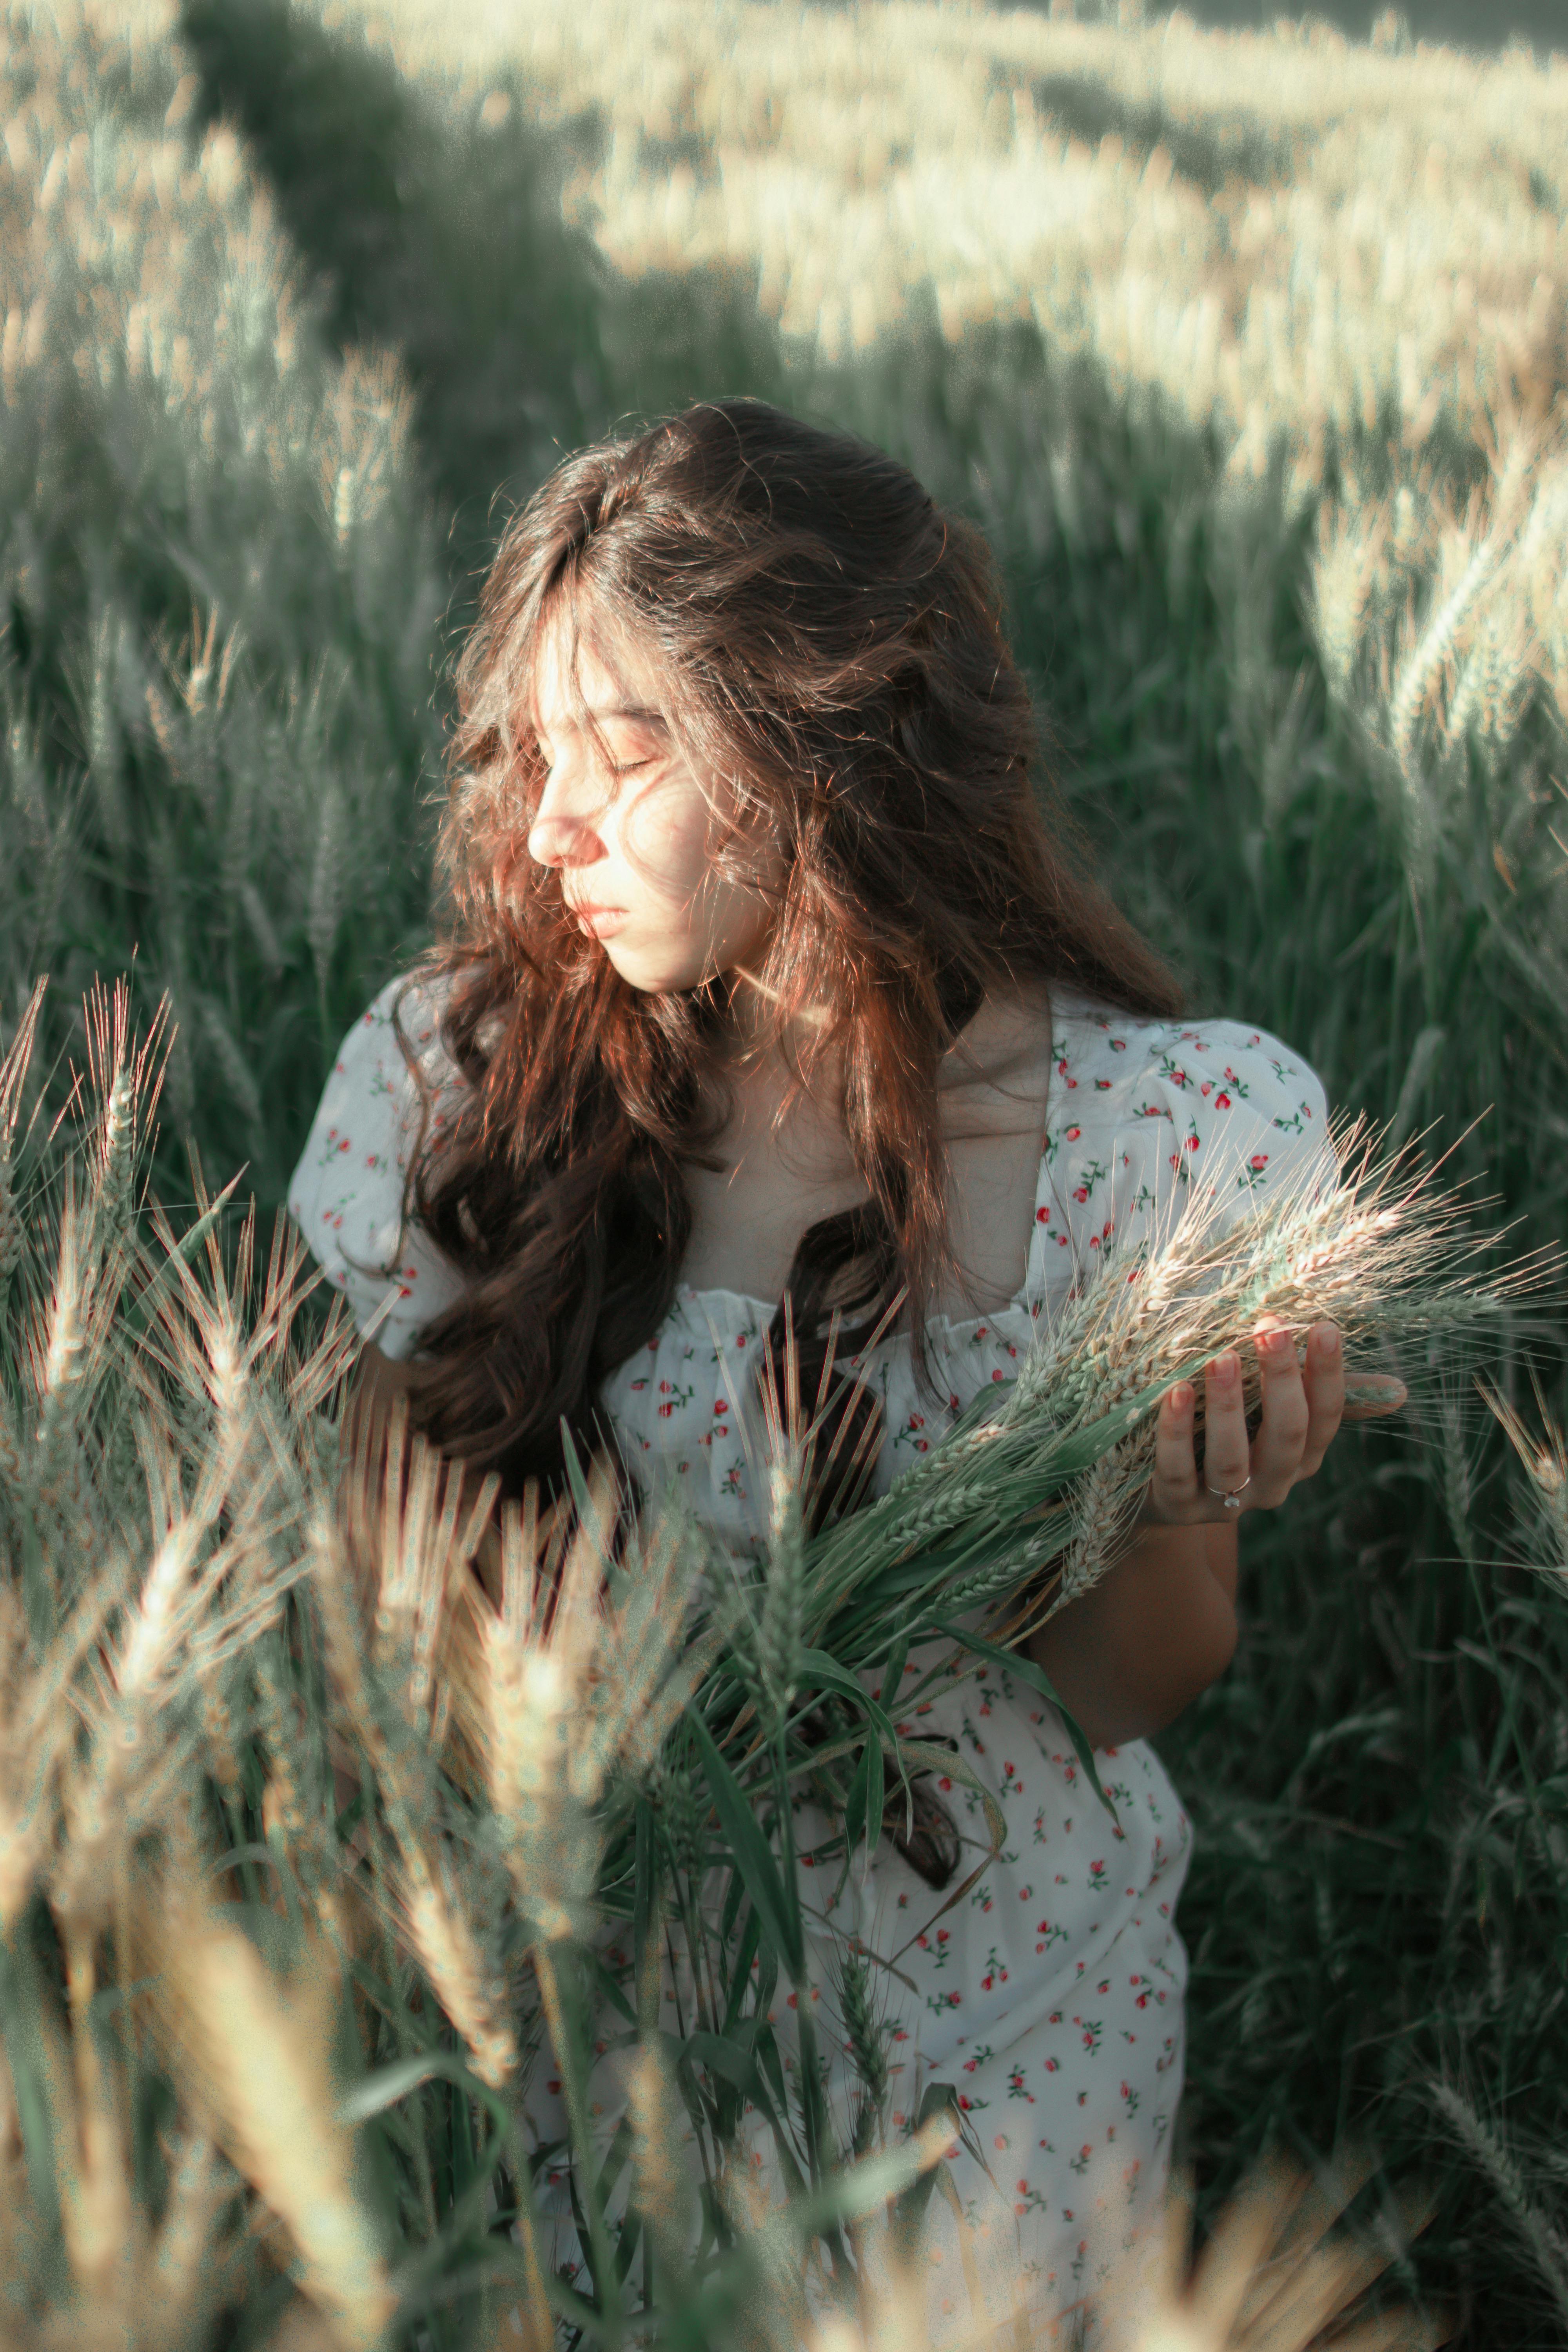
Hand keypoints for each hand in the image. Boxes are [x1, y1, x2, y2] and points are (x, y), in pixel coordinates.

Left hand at [1136, 1320, 1406, 1526]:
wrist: (1159, 1495)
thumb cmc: (1226, 1434)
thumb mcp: (1270, 1415)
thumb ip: (1317, 1394)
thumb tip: (1399, 1391)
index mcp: (1300, 1458)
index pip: (1326, 1417)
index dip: (1328, 1375)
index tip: (1323, 1327)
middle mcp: (1270, 1484)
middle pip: (1286, 1435)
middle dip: (1282, 1381)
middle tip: (1270, 1328)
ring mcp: (1222, 1502)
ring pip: (1233, 1459)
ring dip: (1229, 1405)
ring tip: (1221, 1358)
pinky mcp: (1176, 1506)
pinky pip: (1177, 1471)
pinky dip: (1176, 1432)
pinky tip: (1176, 1392)